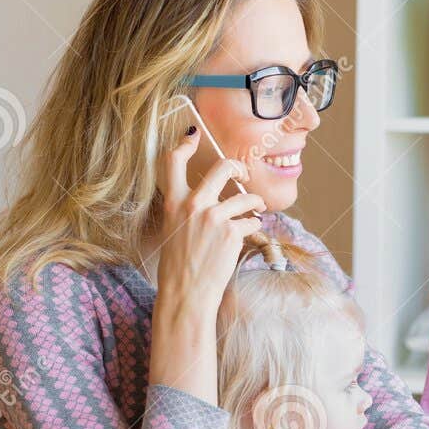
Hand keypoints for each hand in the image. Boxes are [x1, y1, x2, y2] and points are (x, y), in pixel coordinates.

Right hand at [152, 126, 265, 319]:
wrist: (185, 294)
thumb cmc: (179, 267)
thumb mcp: (175, 230)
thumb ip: (189, 211)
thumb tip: (213, 198)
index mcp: (173, 203)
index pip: (173, 162)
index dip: (184, 143)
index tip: (194, 134)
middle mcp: (192, 205)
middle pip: (223, 167)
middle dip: (238, 167)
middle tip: (244, 175)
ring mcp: (213, 217)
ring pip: (246, 197)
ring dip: (255, 205)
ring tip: (256, 213)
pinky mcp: (231, 232)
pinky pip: (252, 221)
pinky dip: (253, 228)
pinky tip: (244, 238)